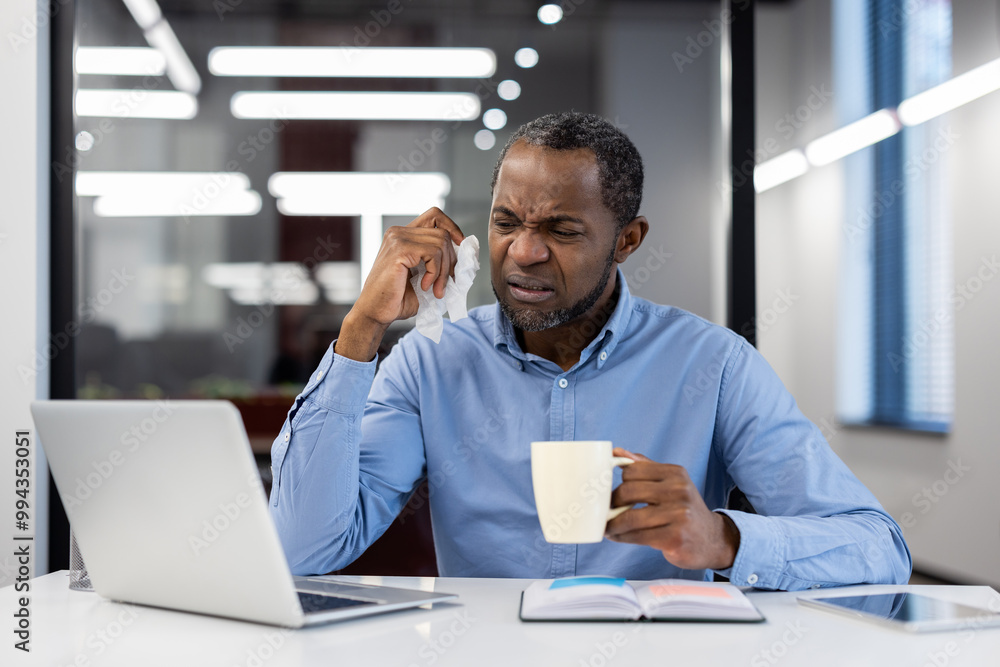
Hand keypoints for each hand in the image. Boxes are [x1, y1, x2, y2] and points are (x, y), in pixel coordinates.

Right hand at [336, 208, 464, 360]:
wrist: (375, 313)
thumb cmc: (397, 299)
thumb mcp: (423, 276)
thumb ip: (438, 262)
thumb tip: (466, 256)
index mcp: (403, 236)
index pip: (434, 216)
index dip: (452, 228)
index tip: (460, 247)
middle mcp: (398, 232)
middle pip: (442, 232)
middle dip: (451, 260)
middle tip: (445, 285)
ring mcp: (398, 238)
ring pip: (441, 243)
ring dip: (444, 271)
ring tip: (436, 290)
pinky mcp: (400, 249)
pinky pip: (433, 253)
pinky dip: (435, 272)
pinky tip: (424, 286)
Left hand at [605, 448, 739, 570]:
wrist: (712, 539)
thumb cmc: (683, 509)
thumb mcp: (671, 482)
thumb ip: (644, 467)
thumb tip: (617, 452)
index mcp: (675, 473)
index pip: (632, 471)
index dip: (617, 483)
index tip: (609, 493)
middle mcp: (679, 491)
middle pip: (628, 492)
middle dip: (611, 504)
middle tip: (606, 512)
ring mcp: (679, 515)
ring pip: (630, 517)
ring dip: (613, 524)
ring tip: (607, 527)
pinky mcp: (675, 538)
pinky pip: (637, 536)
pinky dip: (622, 537)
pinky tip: (618, 537)